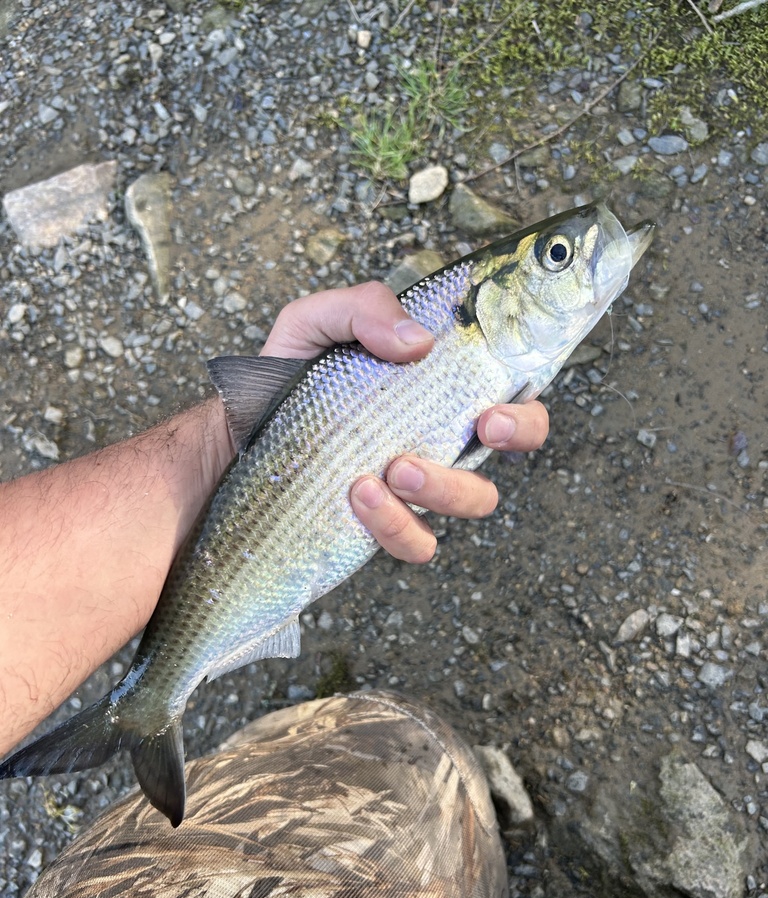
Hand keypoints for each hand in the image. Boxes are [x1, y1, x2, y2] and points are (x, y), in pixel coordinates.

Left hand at [263, 282, 548, 562]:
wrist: (236, 439)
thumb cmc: (282, 378)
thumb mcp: (314, 323)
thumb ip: (364, 308)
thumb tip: (417, 342)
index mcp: (437, 384)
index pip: (512, 388)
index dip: (526, 402)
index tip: (495, 409)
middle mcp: (440, 433)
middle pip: (516, 442)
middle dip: (515, 435)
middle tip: (480, 427)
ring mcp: (417, 485)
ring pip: (475, 498)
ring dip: (443, 486)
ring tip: (391, 470)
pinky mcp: (386, 527)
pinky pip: (419, 543)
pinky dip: (398, 526)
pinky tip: (359, 499)